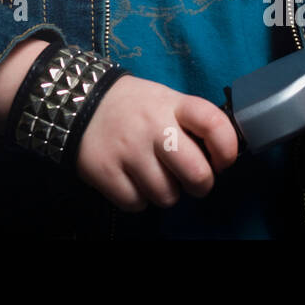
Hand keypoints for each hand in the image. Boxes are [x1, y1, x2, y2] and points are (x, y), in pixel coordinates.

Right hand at [74, 75, 239, 211]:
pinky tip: (130, 178)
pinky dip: (137, 198)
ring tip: (151, 173)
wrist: (77, 101)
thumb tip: (217, 159)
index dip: (227, 148)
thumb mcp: (164, 100)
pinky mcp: (106, 172)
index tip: (222, 160)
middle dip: (199, 184)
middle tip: (188, 178)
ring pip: (167, 196)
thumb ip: (190, 123)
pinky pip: (137, 204)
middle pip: (197, 174)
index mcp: (173, 105)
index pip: (214, 124)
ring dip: (164, 191)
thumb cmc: (133, 106)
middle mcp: (153, 127)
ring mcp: (129, 151)